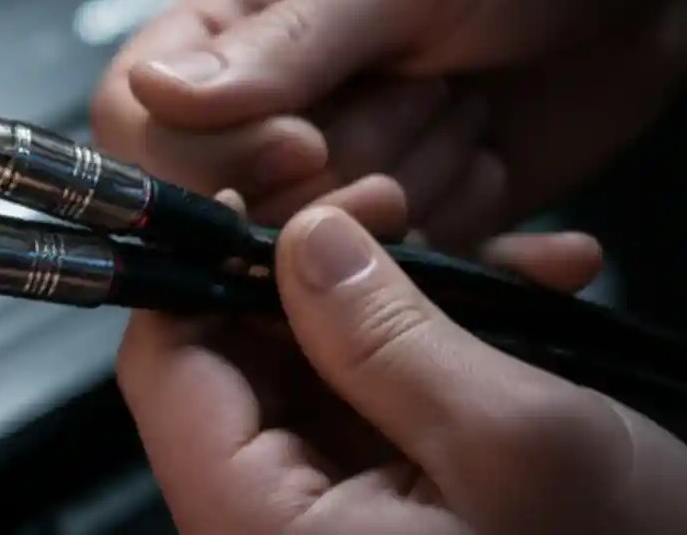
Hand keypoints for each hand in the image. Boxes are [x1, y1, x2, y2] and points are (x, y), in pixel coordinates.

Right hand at [93, 0, 686, 247]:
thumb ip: (285, 43)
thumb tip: (158, 94)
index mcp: (236, 24)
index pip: (146, 122)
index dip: (208, 160)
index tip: (305, 145)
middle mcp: (272, 107)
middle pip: (233, 205)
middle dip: (339, 175)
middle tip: (423, 103)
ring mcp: (339, 174)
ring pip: (318, 256)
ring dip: (418, 202)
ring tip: (468, 112)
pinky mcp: (409, 226)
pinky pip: (406, 282)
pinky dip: (478, 260)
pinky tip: (526, 210)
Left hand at [118, 197, 686, 533]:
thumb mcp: (515, 444)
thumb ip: (389, 335)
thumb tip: (302, 239)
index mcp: (260, 524)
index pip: (165, 366)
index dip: (203, 266)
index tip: (270, 198)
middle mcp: (273, 520)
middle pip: (241, 355)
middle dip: (321, 269)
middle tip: (398, 203)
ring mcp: (333, 509)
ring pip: (321, 362)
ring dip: (405, 296)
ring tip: (503, 251)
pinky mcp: (390, 499)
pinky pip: (382, 395)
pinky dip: (446, 343)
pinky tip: (536, 291)